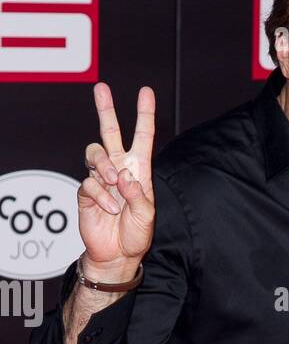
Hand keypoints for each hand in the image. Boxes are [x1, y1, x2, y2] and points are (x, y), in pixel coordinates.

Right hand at [79, 83, 155, 278]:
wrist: (117, 254)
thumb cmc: (136, 234)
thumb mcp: (147, 216)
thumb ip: (138, 195)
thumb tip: (123, 176)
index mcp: (139, 170)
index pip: (142, 137)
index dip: (144, 114)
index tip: (146, 92)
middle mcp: (119, 169)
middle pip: (109, 132)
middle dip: (106, 110)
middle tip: (101, 88)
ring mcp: (100, 179)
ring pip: (95, 153)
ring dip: (103, 165)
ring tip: (113, 182)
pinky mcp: (86, 192)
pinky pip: (88, 183)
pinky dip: (100, 195)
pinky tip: (110, 208)